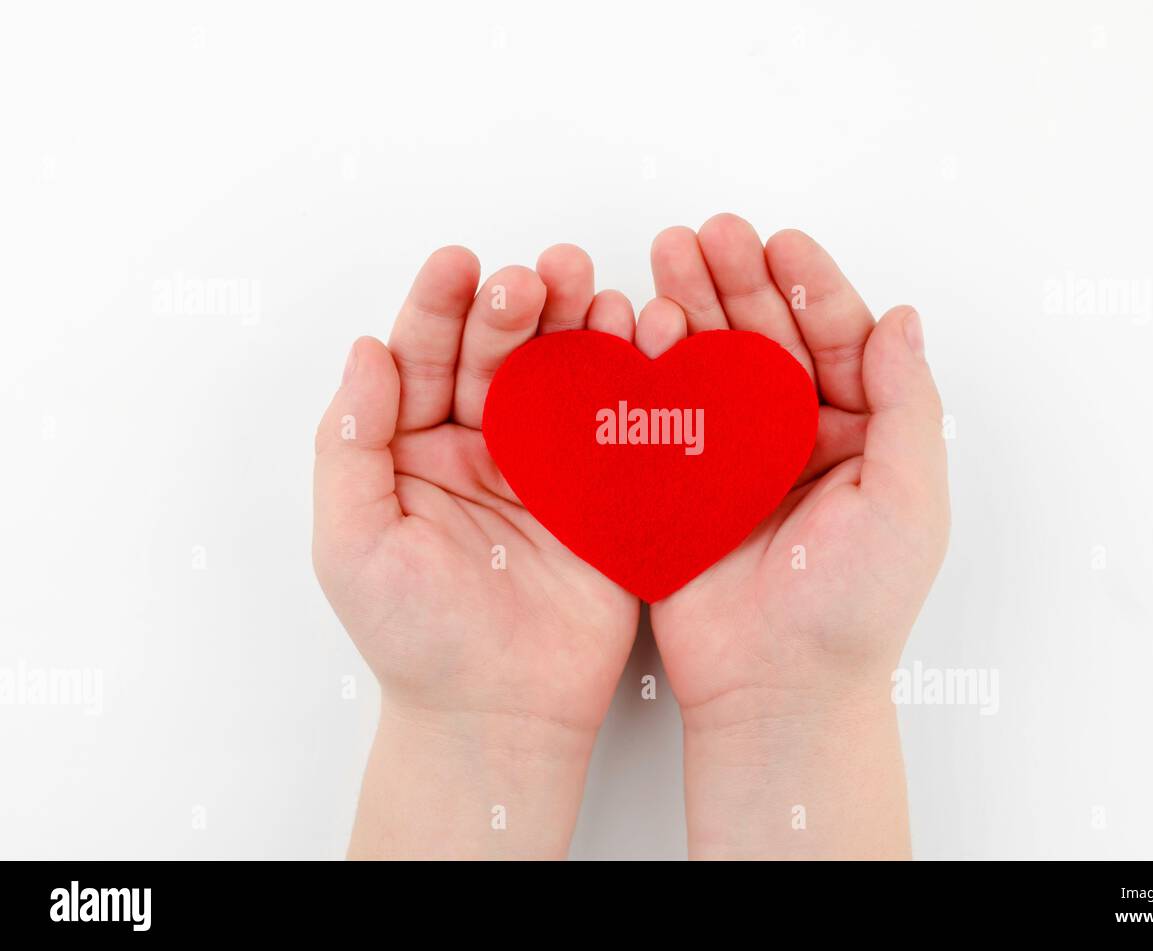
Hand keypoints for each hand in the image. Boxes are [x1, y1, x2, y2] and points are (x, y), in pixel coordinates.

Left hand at [313, 244, 640, 857]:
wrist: (497, 714)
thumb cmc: (413, 640)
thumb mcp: (350, 543)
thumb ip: (350, 445)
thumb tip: (364, 351)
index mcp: (414, 449)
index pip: (424, 358)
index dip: (438, 306)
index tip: (457, 263)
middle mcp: (481, 446)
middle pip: (497, 354)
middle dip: (516, 307)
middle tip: (534, 276)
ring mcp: (546, 467)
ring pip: (562, 375)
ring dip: (576, 325)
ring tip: (590, 287)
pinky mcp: (603, 493)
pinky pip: (617, 424)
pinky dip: (631, 377)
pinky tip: (638, 337)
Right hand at [635, 214, 949, 857]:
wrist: (779, 690)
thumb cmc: (855, 608)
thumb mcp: (910, 503)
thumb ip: (908, 408)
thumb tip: (903, 319)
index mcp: (857, 433)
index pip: (835, 338)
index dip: (809, 285)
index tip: (779, 242)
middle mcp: (794, 436)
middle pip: (764, 336)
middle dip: (735, 280)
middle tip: (705, 234)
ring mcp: (732, 457)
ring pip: (709, 362)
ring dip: (688, 306)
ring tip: (663, 259)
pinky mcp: (678, 483)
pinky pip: (662, 412)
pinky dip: (648, 369)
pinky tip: (637, 328)